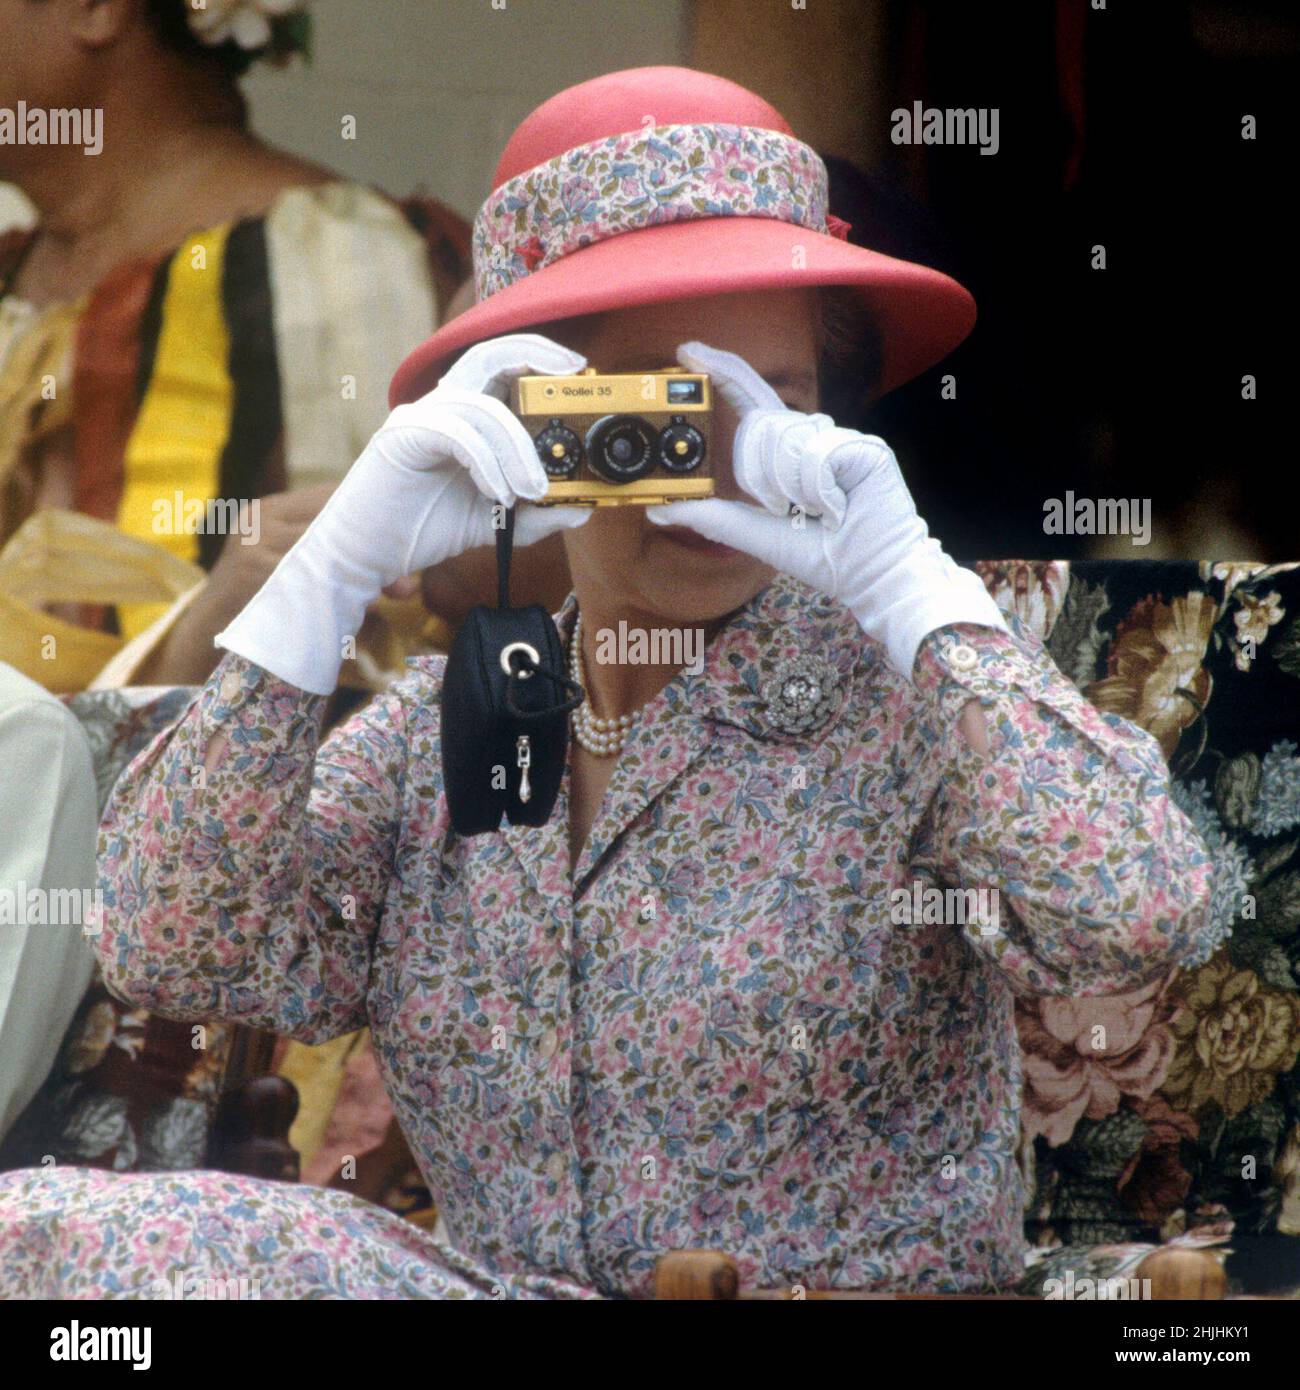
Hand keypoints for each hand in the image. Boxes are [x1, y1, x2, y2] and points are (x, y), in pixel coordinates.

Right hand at [216, 334, 592, 693]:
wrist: (365, 557)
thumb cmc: (421, 532)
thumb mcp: (493, 525)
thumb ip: (535, 517)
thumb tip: (582, 510)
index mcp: (461, 415)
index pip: (501, 366)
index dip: (539, 355)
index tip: (578, 370)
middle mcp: (439, 405)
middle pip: (488, 356)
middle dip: (535, 358)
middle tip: (571, 379)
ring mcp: (417, 417)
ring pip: (482, 408)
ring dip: (517, 449)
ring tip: (532, 493)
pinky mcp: (402, 437)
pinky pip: (456, 434)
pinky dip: (486, 463)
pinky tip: (497, 496)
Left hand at [647, 341, 1005, 679]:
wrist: (868, 574)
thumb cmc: (821, 555)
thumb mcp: (752, 533)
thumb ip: (708, 516)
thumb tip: (657, 509)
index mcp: (786, 452)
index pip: (749, 400)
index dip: (721, 372)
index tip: (687, 351)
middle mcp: (812, 437)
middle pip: (763, 423)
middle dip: (762, 474)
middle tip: (785, 507)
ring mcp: (841, 438)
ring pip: (789, 440)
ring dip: (792, 488)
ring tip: (818, 512)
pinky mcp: (866, 447)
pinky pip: (821, 454)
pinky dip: (820, 490)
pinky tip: (839, 507)